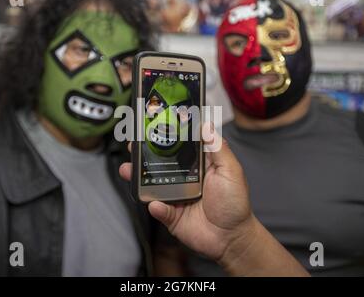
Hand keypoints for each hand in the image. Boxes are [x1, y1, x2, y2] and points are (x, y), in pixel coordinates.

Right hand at [119, 123, 254, 263]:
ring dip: (139, 177)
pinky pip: (158, 208)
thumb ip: (218, 148)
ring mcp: (175, 196)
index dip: (167, 136)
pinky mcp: (171, 214)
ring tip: (129, 170)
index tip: (154, 125)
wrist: (232, 238)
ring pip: (153, 184)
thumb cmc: (235, 204)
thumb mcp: (230, 171)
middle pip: (160, 162)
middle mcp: (184, 178)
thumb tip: (206, 126)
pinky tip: (156, 204)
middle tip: (134, 144)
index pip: (179, 146)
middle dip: (144, 153)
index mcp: (198, 165)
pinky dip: (156, 206)